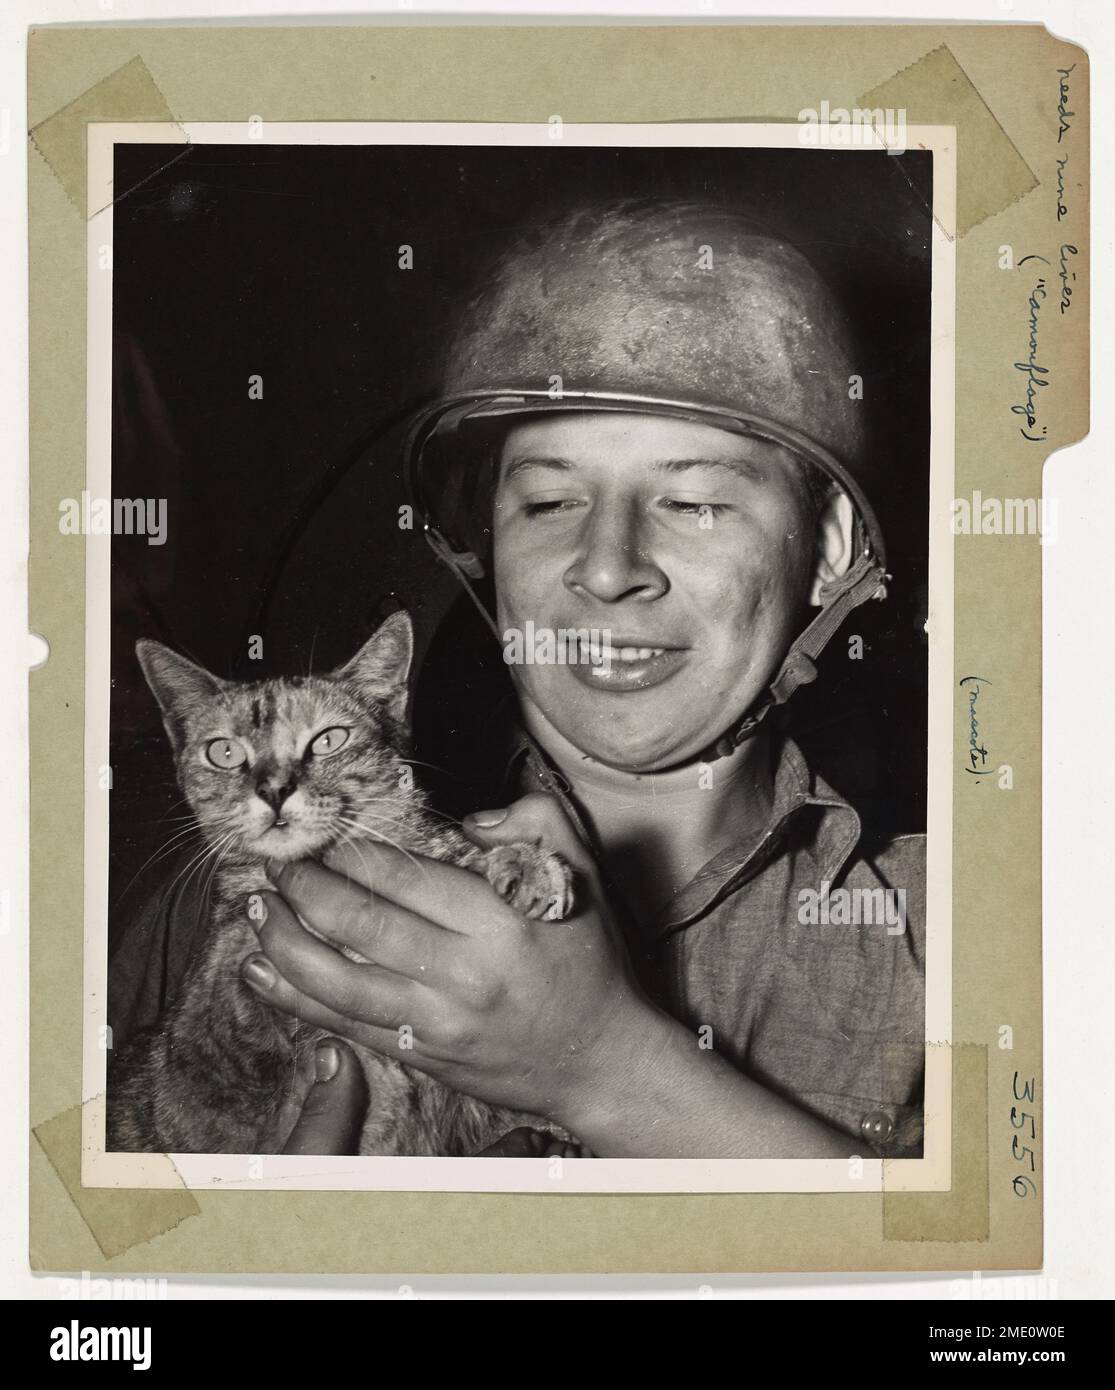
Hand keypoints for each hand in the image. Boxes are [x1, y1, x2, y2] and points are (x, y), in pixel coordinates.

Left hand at [240, 794, 663, 1131]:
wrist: (601, 1061)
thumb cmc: (590, 964)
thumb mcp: (584, 878)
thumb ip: (538, 824)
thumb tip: (471, 818)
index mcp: (498, 924)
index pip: (406, 880)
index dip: (354, 854)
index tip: (328, 835)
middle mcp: (462, 976)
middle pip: (360, 926)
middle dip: (306, 890)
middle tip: (278, 865)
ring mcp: (438, 1024)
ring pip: (339, 983)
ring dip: (286, 944)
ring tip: (256, 911)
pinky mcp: (423, 1058)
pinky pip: (346, 1026)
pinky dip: (296, 1000)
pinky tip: (262, 973)